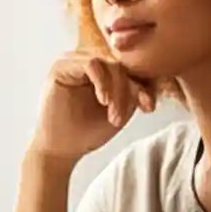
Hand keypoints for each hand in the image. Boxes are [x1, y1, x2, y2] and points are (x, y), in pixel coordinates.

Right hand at [28, 51, 155, 160]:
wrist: (61, 150)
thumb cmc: (87, 132)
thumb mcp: (120, 110)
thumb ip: (133, 92)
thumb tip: (150, 79)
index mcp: (102, 71)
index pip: (129, 69)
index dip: (142, 86)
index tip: (148, 108)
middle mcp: (88, 62)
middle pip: (121, 65)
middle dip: (126, 93)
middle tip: (120, 118)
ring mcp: (73, 61)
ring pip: (108, 63)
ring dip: (116, 90)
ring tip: (113, 115)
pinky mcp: (61, 66)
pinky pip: (91, 63)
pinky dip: (101, 82)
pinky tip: (102, 100)